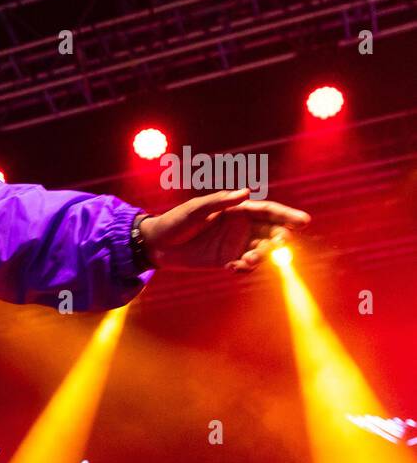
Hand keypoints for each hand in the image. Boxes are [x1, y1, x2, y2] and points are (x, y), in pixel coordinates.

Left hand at [139, 188, 310, 272]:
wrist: (158, 245)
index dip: (287, 215)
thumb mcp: (195, 210)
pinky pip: (246, 265)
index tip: (304, 222)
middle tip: (276, 247)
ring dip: (260, 258)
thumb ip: (220, 202)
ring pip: (261, 251)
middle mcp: (241, 226)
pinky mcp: (228, 260)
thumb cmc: (176, 221)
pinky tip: (233, 268)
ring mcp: (236, 244)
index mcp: (237, 209)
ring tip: (245, 262)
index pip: (268, 211)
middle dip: (278, 240)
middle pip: (271, 232)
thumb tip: (246, 193)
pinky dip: (245, 268)